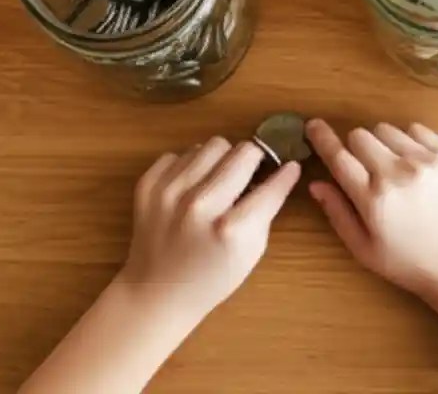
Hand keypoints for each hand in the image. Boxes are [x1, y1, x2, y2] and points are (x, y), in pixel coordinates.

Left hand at [117, 136, 301, 317]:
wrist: (157, 292)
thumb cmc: (212, 277)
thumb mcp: (252, 252)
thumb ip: (266, 209)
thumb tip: (283, 170)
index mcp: (230, 229)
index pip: (270, 185)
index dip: (285, 173)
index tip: (290, 165)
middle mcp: (199, 205)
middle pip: (242, 152)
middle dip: (253, 160)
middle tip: (250, 173)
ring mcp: (168, 193)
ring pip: (212, 145)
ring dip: (222, 159)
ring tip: (218, 179)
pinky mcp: (146, 186)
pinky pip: (179, 154)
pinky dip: (190, 166)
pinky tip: (190, 187)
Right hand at [306, 120, 437, 299]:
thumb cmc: (412, 264)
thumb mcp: (366, 251)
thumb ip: (338, 214)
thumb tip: (315, 184)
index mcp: (373, 199)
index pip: (337, 156)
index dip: (321, 137)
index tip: (313, 125)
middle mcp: (397, 173)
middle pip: (360, 136)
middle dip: (354, 147)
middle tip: (364, 167)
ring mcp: (426, 161)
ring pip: (387, 129)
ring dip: (382, 142)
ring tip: (392, 166)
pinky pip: (418, 129)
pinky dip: (409, 139)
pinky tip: (414, 161)